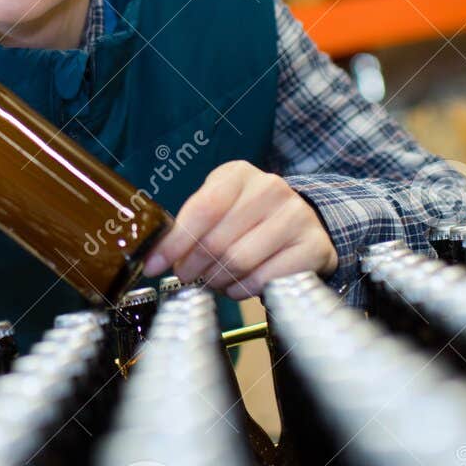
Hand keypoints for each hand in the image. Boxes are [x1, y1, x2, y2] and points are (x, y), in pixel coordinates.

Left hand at [142, 161, 335, 298]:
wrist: (304, 225)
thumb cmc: (250, 218)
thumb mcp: (220, 207)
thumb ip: (190, 224)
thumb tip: (156, 255)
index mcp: (239, 174)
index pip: (203, 209)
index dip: (175, 242)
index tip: (154, 265)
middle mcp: (271, 189)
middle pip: (217, 240)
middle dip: (193, 266)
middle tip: (187, 276)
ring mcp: (296, 217)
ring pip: (239, 262)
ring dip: (217, 280)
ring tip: (214, 280)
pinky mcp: (312, 246)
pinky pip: (264, 279)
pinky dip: (242, 290)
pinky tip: (237, 286)